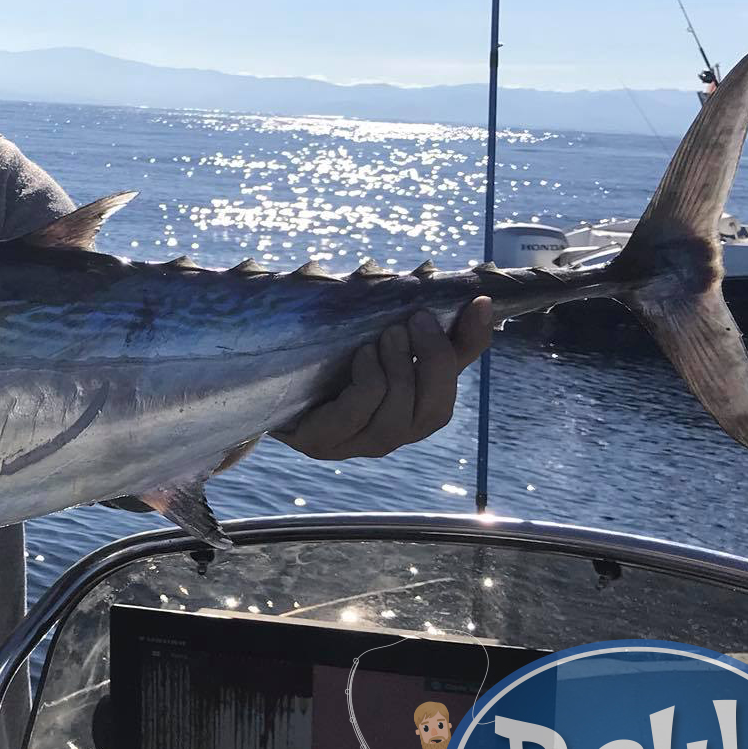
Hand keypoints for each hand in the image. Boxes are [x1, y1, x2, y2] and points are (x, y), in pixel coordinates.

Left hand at [276, 297, 494, 460]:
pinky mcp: (321, 442)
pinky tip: (362, 357)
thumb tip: (482, 303)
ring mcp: (354, 445)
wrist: (266, 376)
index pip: (450, 393)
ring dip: (398, 371)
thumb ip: (429, 330)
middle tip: (413, 322)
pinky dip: (368, 382)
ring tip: (386, 336)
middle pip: (432, 413)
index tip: (478, 304)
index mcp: (408, 413)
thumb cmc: (331, 356)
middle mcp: (388, 437)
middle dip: (431, 364)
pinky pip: (356, 415)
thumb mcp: (382, 338)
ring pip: (396, 419)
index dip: (468, 350)